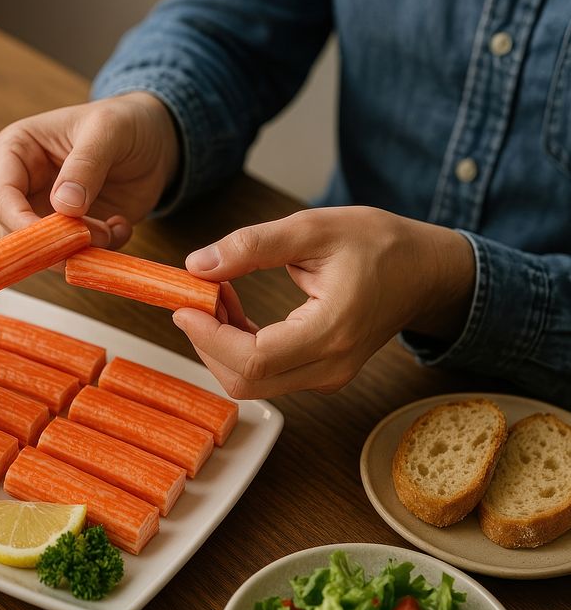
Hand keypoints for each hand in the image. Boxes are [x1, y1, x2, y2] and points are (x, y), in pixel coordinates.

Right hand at [0, 92, 178, 248]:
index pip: (2, 198)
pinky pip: (75, 256)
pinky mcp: (72, 231)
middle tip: (91, 240)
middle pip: (15, 233)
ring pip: (43, 252)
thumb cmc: (125, 122)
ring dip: (80, 251)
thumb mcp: (108, 130)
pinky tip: (121, 225)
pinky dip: (101, 251)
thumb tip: (64, 206)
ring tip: (113, 229)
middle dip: (53, 244)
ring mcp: (47, 211)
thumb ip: (86, 164)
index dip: (21, 224)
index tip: (56, 239)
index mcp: (17, 151)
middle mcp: (24, 185)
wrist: (155, 140)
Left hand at [173, 207, 474, 397]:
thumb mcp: (314, 228)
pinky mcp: (318, 373)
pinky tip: (233, 308)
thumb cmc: (380, 245)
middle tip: (198, 295)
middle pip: (245, 380)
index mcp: (333, 332)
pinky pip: (264, 373)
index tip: (184, 306)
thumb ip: (253, 246)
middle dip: (207, 341)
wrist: (424, 271)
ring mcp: (325, 376)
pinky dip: (236, 346)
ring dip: (219, 343)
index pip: (255, 358)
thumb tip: (197, 265)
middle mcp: (330, 366)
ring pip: (250, 381)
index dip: (209, 337)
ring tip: (218, 294)